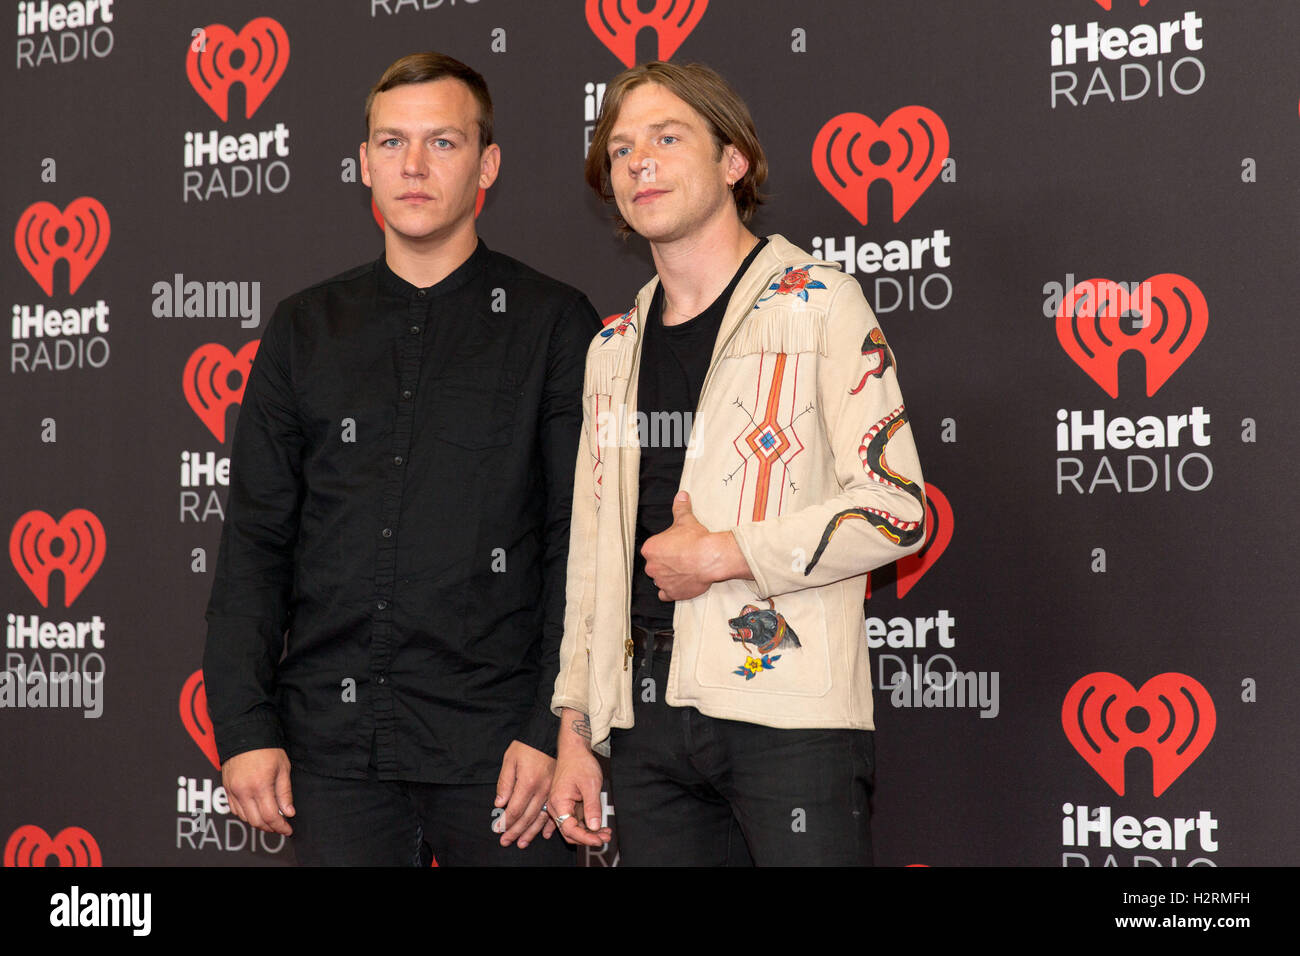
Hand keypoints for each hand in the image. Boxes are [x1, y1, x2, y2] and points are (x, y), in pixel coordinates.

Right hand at [223, 748, 293, 834]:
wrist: (245, 734)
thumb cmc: (267, 749)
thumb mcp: (283, 768)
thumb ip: (285, 793)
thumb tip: (289, 812)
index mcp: (260, 785)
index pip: (270, 816)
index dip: (280, 827)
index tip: (288, 829)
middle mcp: (244, 791)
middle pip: (256, 821)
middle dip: (270, 828)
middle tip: (281, 827)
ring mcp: (233, 790)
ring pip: (244, 818)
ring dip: (258, 822)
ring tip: (270, 820)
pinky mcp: (226, 788)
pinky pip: (235, 809)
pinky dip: (246, 815)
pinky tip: (256, 811)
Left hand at [494, 741, 556, 847]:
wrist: (547, 736)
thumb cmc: (526, 746)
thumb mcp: (509, 761)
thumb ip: (504, 783)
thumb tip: (499, 803)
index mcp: (528, 783)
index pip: (515, 809)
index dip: (505, 822)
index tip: (498, 830)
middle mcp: (541, 790)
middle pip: (527, 817)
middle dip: (515, 831)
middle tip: (506, 841)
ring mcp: (551, 791)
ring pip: (540, 817)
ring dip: (530, 832)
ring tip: (522, 843)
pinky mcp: (556, 790)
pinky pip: (553, 811)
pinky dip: (549, 824)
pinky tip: (545, 833)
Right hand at [548, 709, 612, 846]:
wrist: (574, 749)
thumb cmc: (580, 763)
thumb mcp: (591, 785)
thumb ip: (592, 807)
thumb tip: (594, 827)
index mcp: (559, 802)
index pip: (569, 829)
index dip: (585, 838)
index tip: (599, 840)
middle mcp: (556, 806)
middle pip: (570, 832)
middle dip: (588, 838)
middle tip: (605, 837)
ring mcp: (561, 806)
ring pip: (573, 827)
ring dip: (588, 832)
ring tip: (605, 832)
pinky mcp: (567, 804)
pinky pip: (574, 820)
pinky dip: (586, 825)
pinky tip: (597, 828)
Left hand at [642, 492, 743, 599]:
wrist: (709, 557)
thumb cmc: (696, 539)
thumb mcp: (686, 520)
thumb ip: (680, 508)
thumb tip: (681, 495)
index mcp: (650, 548)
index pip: (652, 550)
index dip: (664, 549)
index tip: (675, 547)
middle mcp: (651, 567)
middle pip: (655, 565)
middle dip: (665, 563)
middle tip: (681, 558)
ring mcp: (660, 581)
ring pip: (660, 579)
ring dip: (668, 576)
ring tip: (684, 570)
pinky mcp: (671, 593)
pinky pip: (665, 594)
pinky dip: (670, 591)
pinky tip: (680, 584)